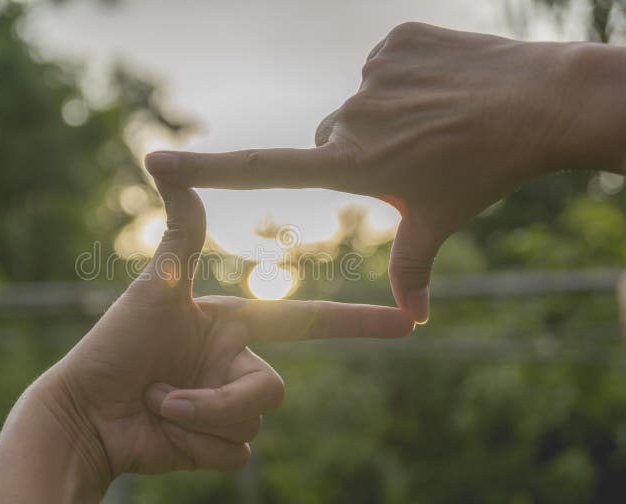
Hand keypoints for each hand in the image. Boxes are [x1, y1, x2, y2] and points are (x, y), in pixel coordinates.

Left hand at [38, 180, 413, 482]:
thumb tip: (165, 162)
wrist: (83, 413)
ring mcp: (227, 407)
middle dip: (220, 401)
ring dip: (199, 420)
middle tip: (167, 396)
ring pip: (252, 423)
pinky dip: (196, 447)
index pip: (307, 319)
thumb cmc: (113, 344)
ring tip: (157, 405)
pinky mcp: (217, 444)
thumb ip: (180, 232)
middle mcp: (236, 364)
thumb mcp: (156, 287)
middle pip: (273, 390)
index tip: (408, 320)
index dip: (358, 322)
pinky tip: (163, 434)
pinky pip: (237, 454)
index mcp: (234, 325)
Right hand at [145, 23, 602, 322]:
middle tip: (408, 155)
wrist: (537, 102)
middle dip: (356, 150)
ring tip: (433, 123)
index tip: (157, 161)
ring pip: (360, 102)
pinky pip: (382, 65)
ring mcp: (372, 75)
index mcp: (352, 165)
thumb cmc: (484, 170)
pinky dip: (403, 78)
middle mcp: (350, 119)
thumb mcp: (439, 221)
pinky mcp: (393, 41)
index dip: (205, 169)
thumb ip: (414, 269)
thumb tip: (415, 320)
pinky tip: (440, 88)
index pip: (261, 170)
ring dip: (384, 115)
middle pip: (331, 138)